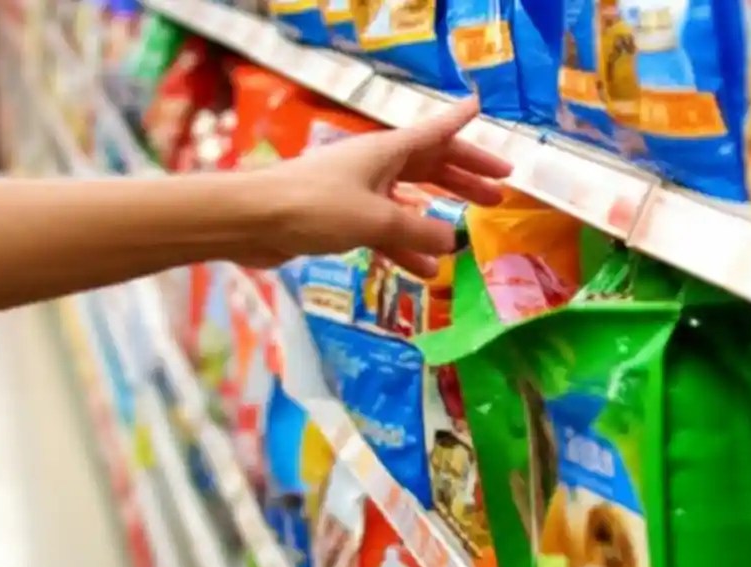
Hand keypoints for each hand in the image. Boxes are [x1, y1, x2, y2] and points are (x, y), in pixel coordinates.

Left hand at [250, 98, 511, 276]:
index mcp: (386, 151)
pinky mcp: (342, 220)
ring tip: (468, 236)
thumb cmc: (315, 206)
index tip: (484, 113)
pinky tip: (426, 270)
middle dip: (463, 179)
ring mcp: (358, 193)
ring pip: (409, 203)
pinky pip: (386, 231)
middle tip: (498, 194)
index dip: (462, 124)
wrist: (252, 221)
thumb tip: (454, 240)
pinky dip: (407, 248)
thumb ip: (419, 230)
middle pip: (429, 167)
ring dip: (438, 218)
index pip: (435, 133)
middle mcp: (375, 166)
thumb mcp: (376, 219)